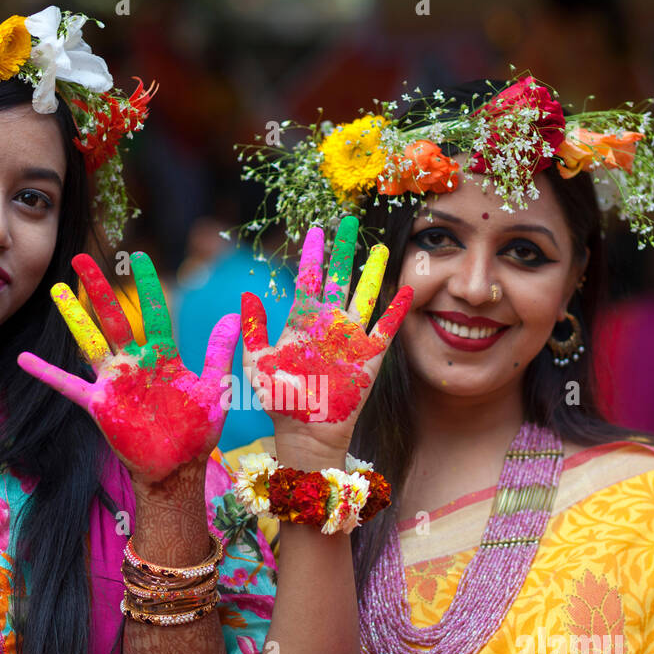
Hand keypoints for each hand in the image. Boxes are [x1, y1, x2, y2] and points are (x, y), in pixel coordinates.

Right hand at [18, 252, 239, 483]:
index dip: (146, 285)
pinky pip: (67, 385)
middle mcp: (135, 364)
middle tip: (82, 258)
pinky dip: (45, 373)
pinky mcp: (99, 405)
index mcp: (163, 357)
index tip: (138, 256)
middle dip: (98, 288)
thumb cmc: (197, 431)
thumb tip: (234, 314)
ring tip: (56, 290)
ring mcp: (114, 383)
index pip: (153, 312)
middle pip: (114, 317)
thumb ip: (219, 352)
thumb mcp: (214, 388)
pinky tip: (22, 359)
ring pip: (90, 341)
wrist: (178, 468)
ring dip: (74, 317)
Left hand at [240, 217, 412, 459]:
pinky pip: (387, 328)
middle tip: (350, 221)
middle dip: (344, 250)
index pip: (309, 279)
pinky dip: (397, 309)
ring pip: (365, 296)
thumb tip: (246, 295)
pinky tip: (407, 289)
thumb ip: (253, 330)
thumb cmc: (279, 401)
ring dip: (374, 272)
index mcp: (301, 323)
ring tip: (382, 247)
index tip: (317, 229)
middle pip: (340, 278)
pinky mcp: (370, 356)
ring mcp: (351, 338)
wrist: (305, 431)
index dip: (313, 254)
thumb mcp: (258, 364)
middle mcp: (328, 325)